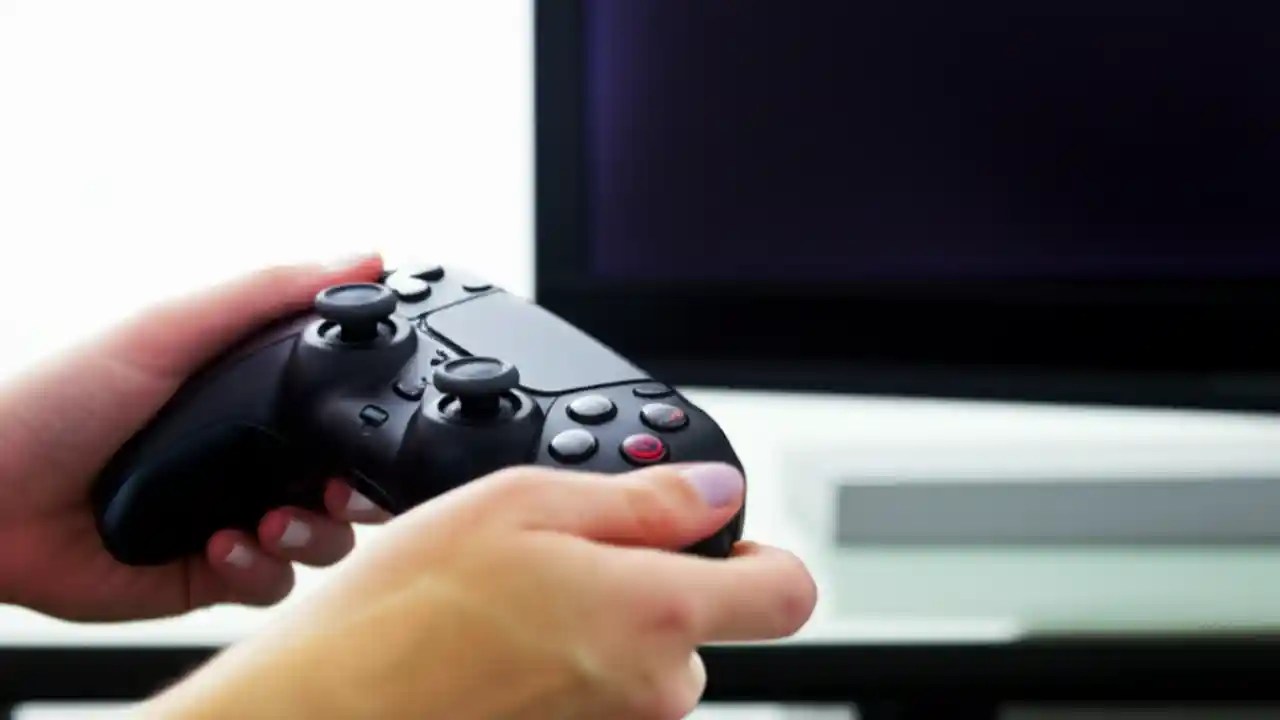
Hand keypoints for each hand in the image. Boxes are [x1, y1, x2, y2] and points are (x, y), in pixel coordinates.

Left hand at [0, 253, 393, 620]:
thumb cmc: (60, 400)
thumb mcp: (171, 328)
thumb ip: (269, 293)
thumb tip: (366, 257)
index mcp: (253, 398)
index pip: (344, 412)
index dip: (376, 422)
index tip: (387, 425)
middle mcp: (253, 460)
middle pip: (351, 484)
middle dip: (360, 494)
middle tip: (339, 491)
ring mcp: (235, 519)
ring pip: (325, 540)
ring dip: (313, 534)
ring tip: (269, 522)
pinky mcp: (211, 576)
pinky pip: (272, 584)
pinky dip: (257, 568)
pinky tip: (219, 547)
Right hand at [143, 462, 816, 718]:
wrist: (324, 715)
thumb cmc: (404, 613)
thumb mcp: (520, 504)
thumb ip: (642, 500)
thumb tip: (716, 491)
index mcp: (655, 612)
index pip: (787, 594)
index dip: (764, 560)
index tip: (727, 544)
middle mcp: (651, 693)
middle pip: (695, 631)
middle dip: (643, 594)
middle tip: (556, 565)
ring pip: (637, 671)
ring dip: (594, 637)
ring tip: (508, 613)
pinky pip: (594, 709)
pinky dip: (560, 680)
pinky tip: (495, 659)